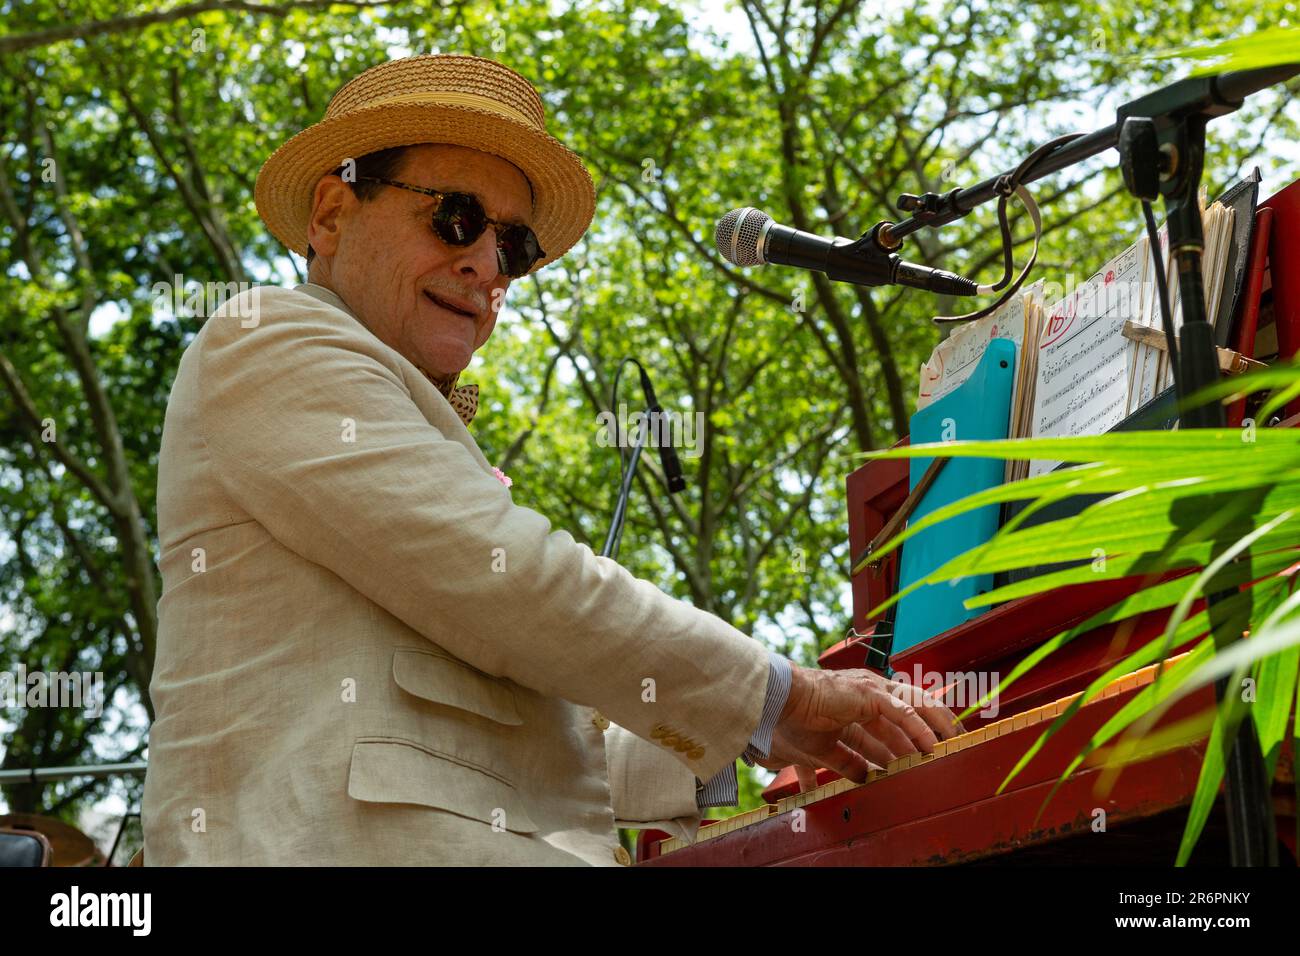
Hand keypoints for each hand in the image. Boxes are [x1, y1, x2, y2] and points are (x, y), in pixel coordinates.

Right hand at [755, 666, 962, 787]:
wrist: (781, 703)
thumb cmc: (797, 720)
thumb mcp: (828, 748)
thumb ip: (847, 761)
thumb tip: (864, 778)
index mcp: (861, 700)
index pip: (898, 713)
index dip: (917, 730)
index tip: (932, 748)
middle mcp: (871, 691)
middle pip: (915, 703)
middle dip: (935, 723)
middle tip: (951, 742)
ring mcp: (872, 689)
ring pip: (916, 702)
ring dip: (936, 723)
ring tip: (952, 741)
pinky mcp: (868, 694)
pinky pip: (901, 710)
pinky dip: (918, 726)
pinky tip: (931, 743)